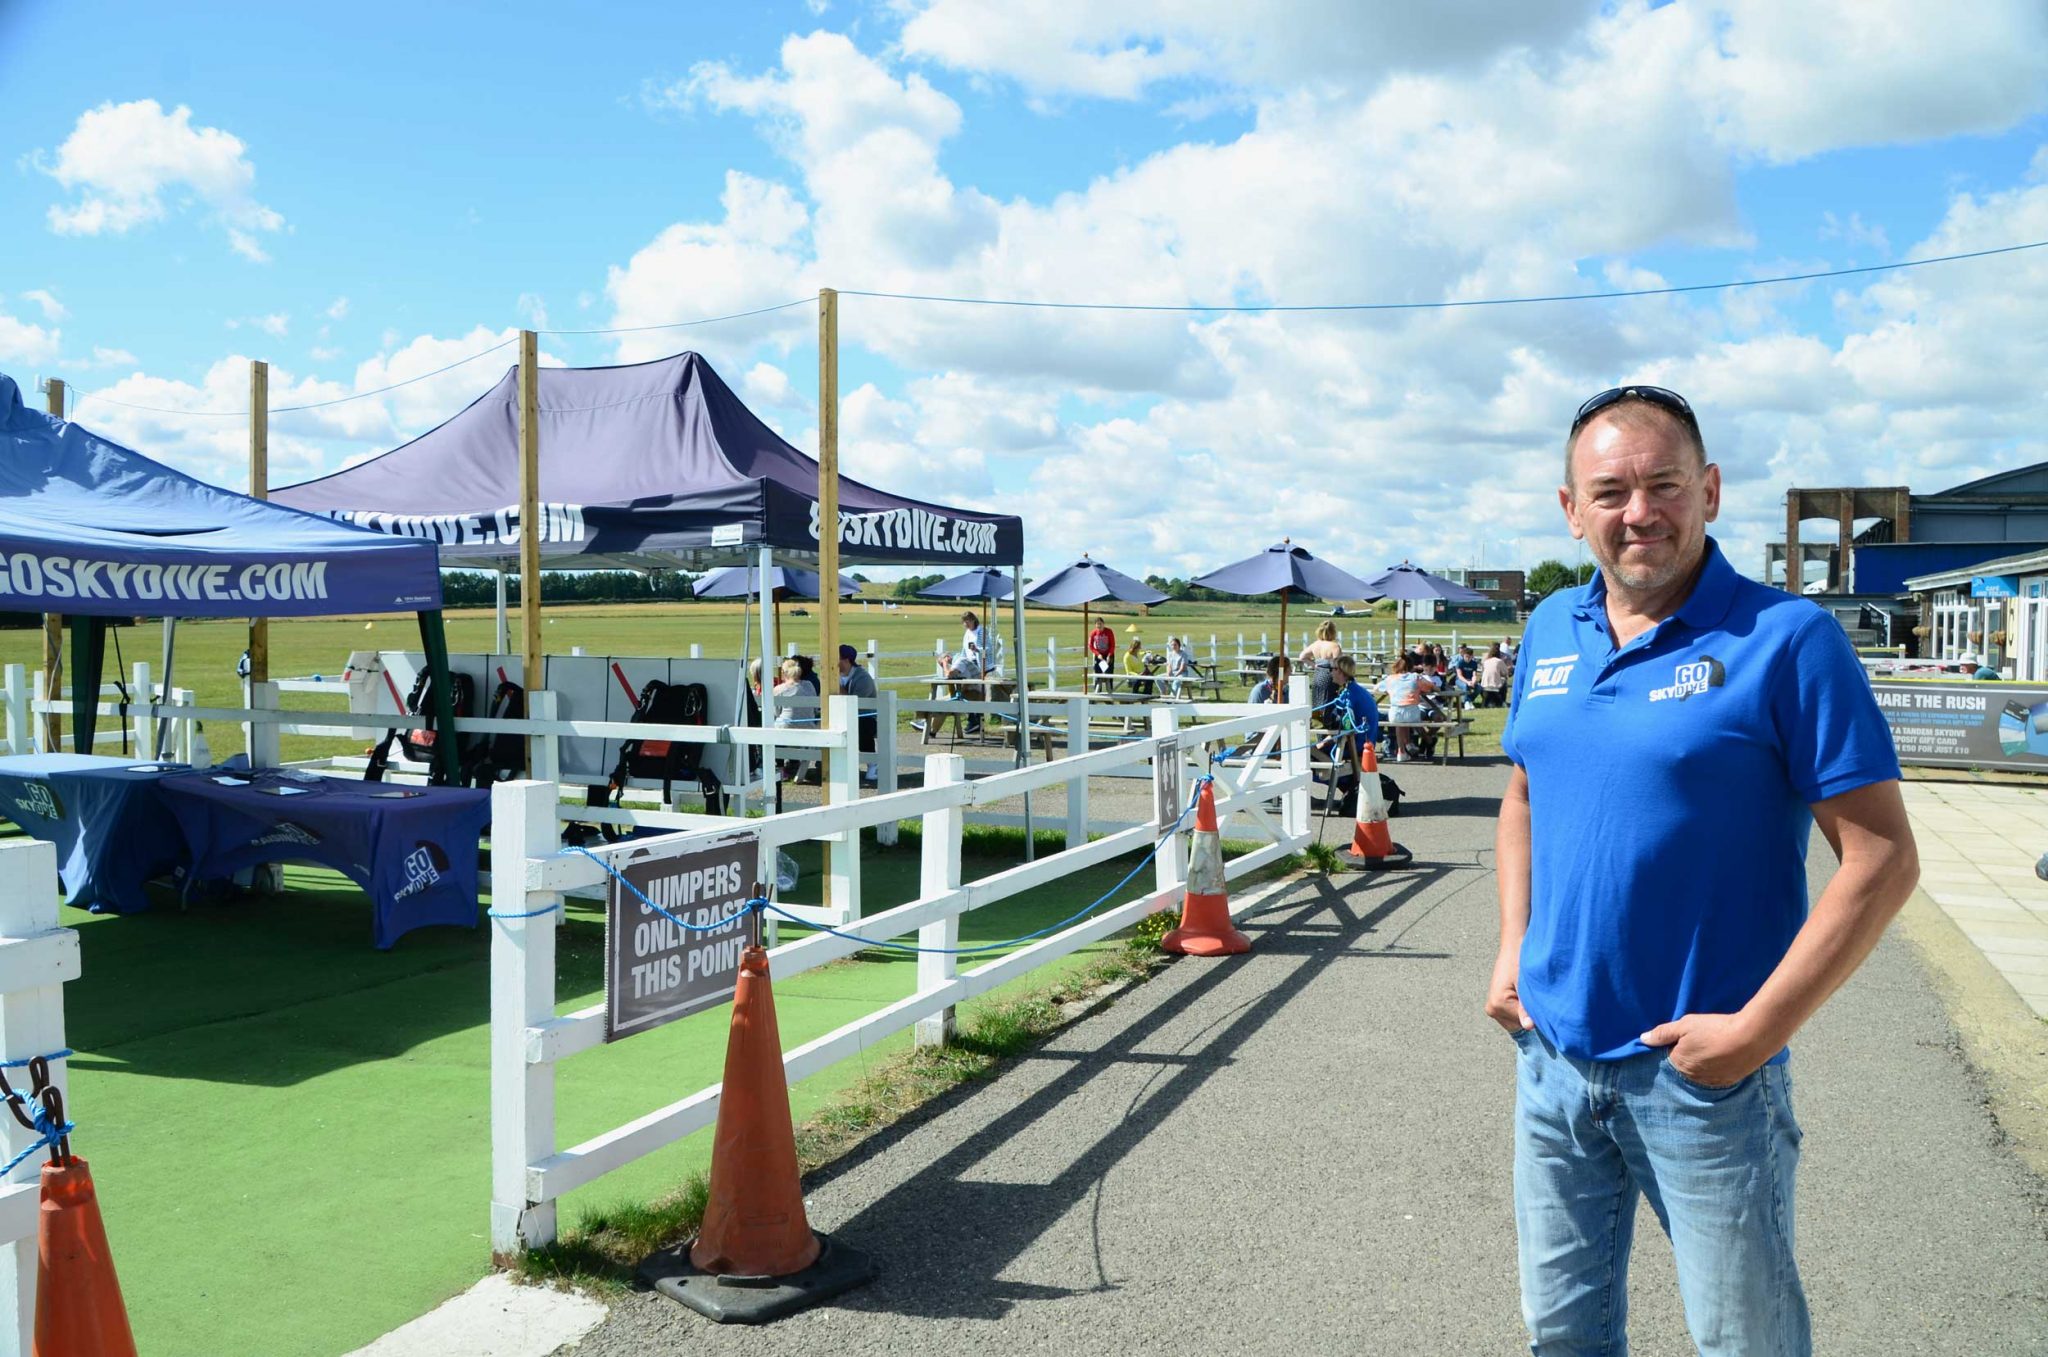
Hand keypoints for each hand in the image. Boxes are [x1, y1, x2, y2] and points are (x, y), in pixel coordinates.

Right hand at [1484, 949, 1531, 1033]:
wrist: (1514, 947)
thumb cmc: (1520, 961)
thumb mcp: (1525, 985)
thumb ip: (1526, 1008)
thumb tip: (1528, 1027)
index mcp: (1497, 1004)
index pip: (1523, 1024)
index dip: (1534, 1014)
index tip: (1539, 1000)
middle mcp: (1492, 1009)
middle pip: (1518, 1024)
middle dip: (1528, 1013)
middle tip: (1532, 994)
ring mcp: (1492, 1007)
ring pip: (1516, 1020)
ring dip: (1524, 1010)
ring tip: (1527, 992)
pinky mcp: (1496, 1003)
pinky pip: (1512, 1014)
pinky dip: (1521, 1007)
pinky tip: (1523, 994)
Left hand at [1639, 1013, 1764, 1087]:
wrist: (1751, 1038)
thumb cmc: (1715, 1029)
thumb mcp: (1685, 1025)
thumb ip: (1663, 1033)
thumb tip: (1642, 1040)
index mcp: (1679, 1063)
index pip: (1669, 1057)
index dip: (1675, 1046)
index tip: (1684, 1039)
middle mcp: (1693, 1078)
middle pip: (1685, 1067)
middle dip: (1688, 1056)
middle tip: (1701, 1042)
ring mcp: (1711, 1082)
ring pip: (1700, 1073)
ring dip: (1703, 1064)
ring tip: (1713, 1048)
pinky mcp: (1728, 1083)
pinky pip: (1716, 1077)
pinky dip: (1717, 1068)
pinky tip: (1723, 1057)